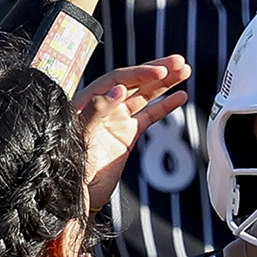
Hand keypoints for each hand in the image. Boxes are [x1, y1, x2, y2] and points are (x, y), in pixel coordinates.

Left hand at [74, 57, 191, 210]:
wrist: (77, 195)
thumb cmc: (71, 165)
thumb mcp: (81, 137)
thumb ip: (97, 112)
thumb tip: (118, 91)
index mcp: (88, 101)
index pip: (118, 79)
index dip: (140, 73)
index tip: (159, 72)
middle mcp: (103, 106)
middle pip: (134, 82)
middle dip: (157, 71)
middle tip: (179, 62)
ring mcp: (116, 119)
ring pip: (145, 94)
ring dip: (165, 83)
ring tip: (185, 70)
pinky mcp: (127, 134)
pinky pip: (149, 115)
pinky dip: (165, 106)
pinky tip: (180, 96)